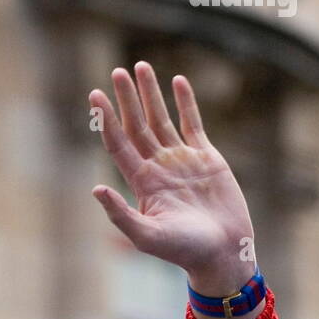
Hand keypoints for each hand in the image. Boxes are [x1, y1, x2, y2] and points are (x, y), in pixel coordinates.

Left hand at [89, 62, 255, 296]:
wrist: (223, 252)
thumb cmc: (184, 251)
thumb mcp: (146, 236)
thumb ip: (120, 214)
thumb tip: (95, 190)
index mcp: (142, 183)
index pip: (119, 144)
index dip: (107, 120)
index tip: (95, 96)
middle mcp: (158, 167)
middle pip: (137, 126)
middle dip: (127, 99)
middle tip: (116, 73)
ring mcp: (182, 160)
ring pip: (161, 119)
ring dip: (151, 94)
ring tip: (140, 66)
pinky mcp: (207, 157)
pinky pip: (193, 123)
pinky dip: (185, 102)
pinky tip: (177, 81)